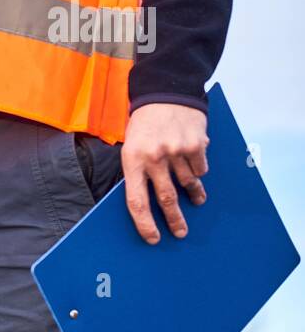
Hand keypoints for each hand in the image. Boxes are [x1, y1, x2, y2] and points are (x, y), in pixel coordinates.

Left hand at [120, 103, 209, 243]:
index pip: (136, 201)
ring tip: (196, 201)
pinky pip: (200, 169)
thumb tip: (147, 202)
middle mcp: (154, 158)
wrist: (165, 93)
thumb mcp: (131, 146)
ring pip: (187, 184)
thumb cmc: (144, 124)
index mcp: (132, 161)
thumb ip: (138, 171)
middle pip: (166, 199)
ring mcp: (176, 152)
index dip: (144, 224)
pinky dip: (198, 171)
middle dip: (174, 220)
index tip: (153, 239)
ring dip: (193, 195)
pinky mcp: (195, 145)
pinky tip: (195, 165)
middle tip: (181, 233)